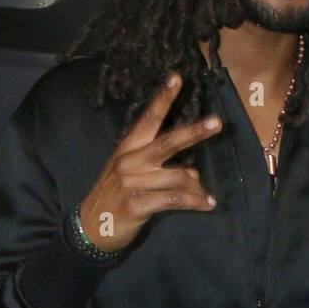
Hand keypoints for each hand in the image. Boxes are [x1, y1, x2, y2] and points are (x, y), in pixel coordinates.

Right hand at [79, 72, 219, 250]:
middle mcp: (130, 161)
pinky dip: (195, 202)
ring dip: (197, 188)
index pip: (148, 119)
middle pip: (167, 142)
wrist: (91, 229)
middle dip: (194, 132)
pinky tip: (207, 205)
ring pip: (179, 177)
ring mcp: (132, 182)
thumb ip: (161, 169)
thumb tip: (193, 172)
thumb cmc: (114, 198)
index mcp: (128, 148)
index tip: (177, 78)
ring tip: (206, 197)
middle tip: (217, 123)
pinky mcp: (137, 204)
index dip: (163, 98)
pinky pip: (175, 200)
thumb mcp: (130, 176)